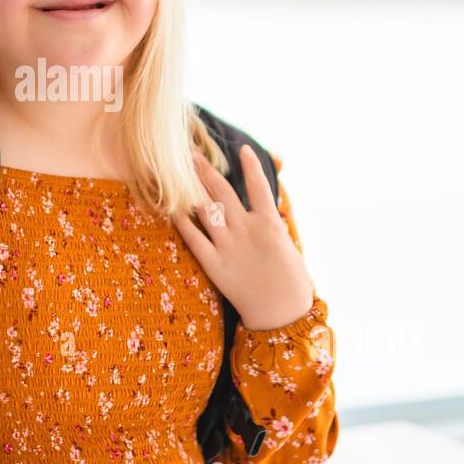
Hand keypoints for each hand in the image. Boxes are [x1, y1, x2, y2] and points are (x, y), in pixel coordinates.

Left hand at [172, 144, 314, 330]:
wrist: (281, 315)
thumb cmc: (291, 282)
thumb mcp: (288, 245)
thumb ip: (272, 223)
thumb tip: (264, 206)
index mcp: (270, 224)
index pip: (259, 186)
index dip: (250, 166)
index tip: (242, 149)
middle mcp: (247, 231)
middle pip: (222, 193)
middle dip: (205, 171)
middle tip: (191, 153)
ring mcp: (229, 247)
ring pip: (206, 211)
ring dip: (191, 190)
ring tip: (178, 173)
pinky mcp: (215, 265)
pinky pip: (194, 239)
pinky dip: (183, 223)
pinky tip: (172, 209)